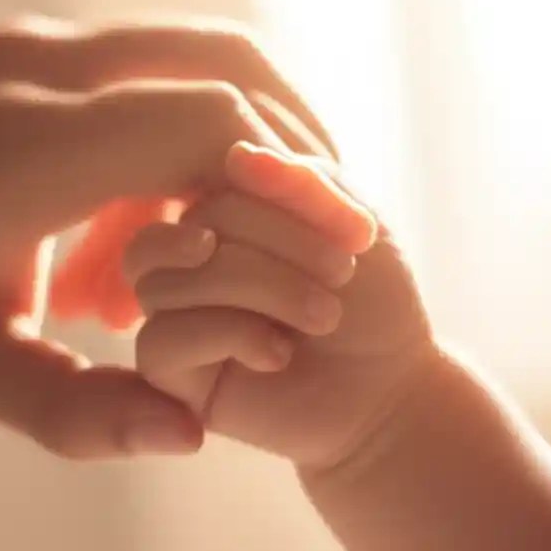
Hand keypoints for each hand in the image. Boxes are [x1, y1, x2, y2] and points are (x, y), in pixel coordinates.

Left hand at [0, 18, 370, 459]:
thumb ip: (79, 411)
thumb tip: (191, 435)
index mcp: (24, 142)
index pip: (208, 123)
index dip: (293, 184)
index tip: (344, 251)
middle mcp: (34, 69)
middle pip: (221, 60)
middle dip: (295, 141)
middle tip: (337, 226)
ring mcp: (25, 54)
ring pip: (190, 53)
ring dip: (248, 128)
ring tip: (274, 224)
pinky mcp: (22, 63)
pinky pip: (146, 70)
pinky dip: (195, 126)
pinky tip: (189, 214)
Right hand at [126, 143, 433, 468]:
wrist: (391, 394)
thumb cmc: (373, 305)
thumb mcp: (350, 223)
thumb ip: (298, 183)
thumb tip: (235, 155)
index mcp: (221, 216)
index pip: (217, 182)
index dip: (283, 200)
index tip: (358, 235)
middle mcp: (185, 264)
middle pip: (191, 227)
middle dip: (277, 245)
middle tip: (342, 276)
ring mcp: (171, 319)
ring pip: (164, 283)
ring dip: (257, 289)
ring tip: (322, 316)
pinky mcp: (169, 379)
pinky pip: (159, 340)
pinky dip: (228, 335)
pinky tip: (279, 354)